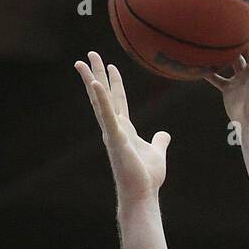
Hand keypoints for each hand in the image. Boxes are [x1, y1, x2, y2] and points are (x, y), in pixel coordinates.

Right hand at [75, 52, 169, 201]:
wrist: (142, 194)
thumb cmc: (146, 177)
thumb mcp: (157, 153)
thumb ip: (159, 141)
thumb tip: (165, 134)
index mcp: (124, 129)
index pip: (117, 100)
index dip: (114, 82)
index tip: (109, 65)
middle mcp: (114, 128)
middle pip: (103, 95)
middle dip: (97, 73)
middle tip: (89, 54)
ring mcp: (113, 133)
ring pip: (100, 101)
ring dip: (92, 80)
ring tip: (83, 62)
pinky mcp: (116, 139)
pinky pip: (107, 115)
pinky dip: (101, 99)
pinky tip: (95, 84)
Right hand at [202, 9, 248, 125]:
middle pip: (244, 46)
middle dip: (238, 32)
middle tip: (229, 14)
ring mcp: (240, 79)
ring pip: (229, 60)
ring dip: (221, 50)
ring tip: (211, 34)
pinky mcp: (230, 90)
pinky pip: (217, 77)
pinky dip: (209, 70)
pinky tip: (198, 62)